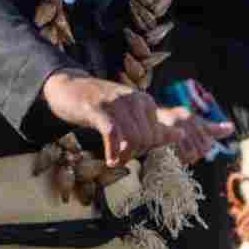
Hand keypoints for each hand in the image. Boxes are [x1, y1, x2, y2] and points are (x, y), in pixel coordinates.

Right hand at [42, 72, 231, 165]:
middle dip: (136, 154)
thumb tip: (180, 134)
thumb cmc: (100, 106)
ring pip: (133, 139)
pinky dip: (113, 152)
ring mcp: (116, 104)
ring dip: (125, 156)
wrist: (69, 89)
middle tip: (122, 157)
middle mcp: (134, 100)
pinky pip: (114, 135)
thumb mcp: (129, 114)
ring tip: (115, 159)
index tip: (132, 153)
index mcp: (145, 102)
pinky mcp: (99, 110)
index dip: (148, 150)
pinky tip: (109, 160)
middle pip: (147, 139)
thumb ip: (154, 125)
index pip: (158, 135)